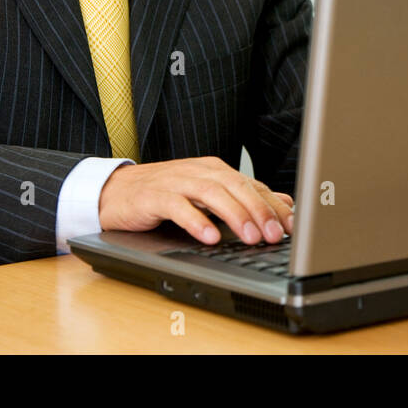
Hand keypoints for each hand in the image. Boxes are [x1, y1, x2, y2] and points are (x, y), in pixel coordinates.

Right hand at [97, 156, 293, 244]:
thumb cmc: (164, 194)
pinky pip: (178, 206)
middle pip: (236, 186)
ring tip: (250, 237)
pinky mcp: (154, 196)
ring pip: (212, 193)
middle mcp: (199, 171)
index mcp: (216, 170)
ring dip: (235, 215)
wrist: (114, 191)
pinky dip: (196, 221)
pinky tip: (210, 237)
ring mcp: (177, 181)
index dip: (274, 206)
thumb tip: (284, 204)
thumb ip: (243, 198)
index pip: (252, 186)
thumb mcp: (207, 195)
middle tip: (275, 235)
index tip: (292, 227)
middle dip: (259, 211)